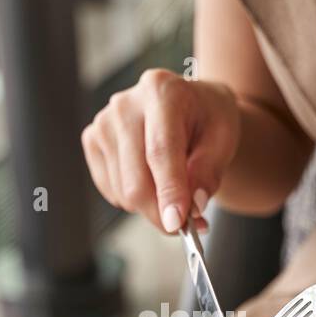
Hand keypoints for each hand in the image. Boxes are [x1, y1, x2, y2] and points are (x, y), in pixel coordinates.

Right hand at [82, 69, 240, 232]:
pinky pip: (111, 190)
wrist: (188, 102)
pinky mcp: (92, 140)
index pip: (161, 151)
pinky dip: (134, 199)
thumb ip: (209, 172)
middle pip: (136, 180)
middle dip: (160, 212)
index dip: (169, 192)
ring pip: (123, 192)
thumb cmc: (207, 117)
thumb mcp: (223, 138)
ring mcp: (104, 122)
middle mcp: (125, 104)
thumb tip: (193, 207)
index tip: (177, 223)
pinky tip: (152, 179)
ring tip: (174, 192)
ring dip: (151, 207)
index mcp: (162, 91)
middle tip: (186, 225)